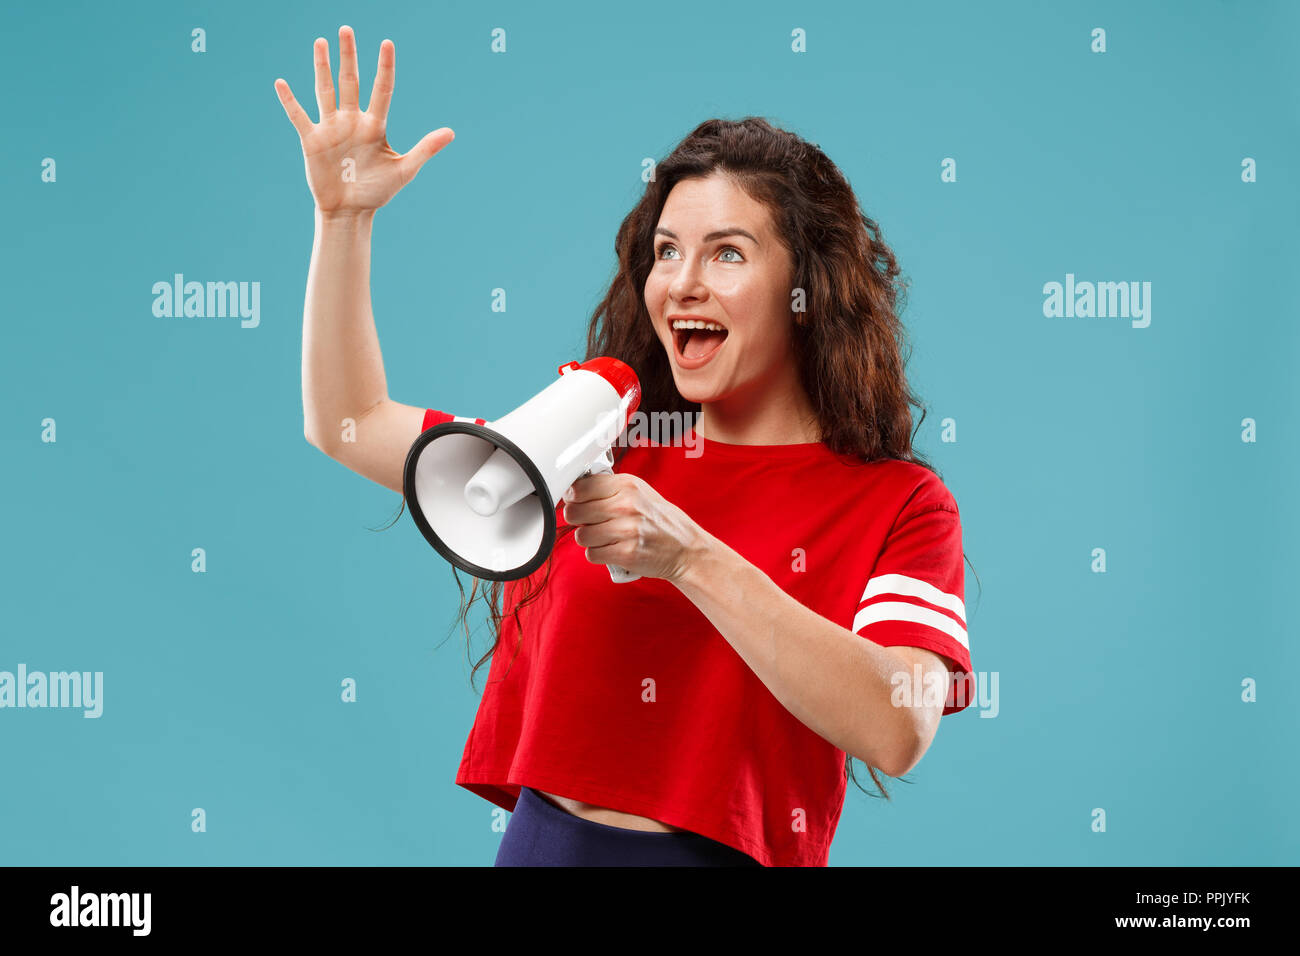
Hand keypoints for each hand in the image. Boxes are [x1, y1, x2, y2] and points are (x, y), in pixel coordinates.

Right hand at [274, 25, 453, 214]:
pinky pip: (298, 116)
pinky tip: (281, 82)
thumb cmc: (378, 192)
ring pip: (326, 90)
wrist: (350, 212)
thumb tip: (452, 132)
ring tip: (321, 42)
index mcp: (375, 125)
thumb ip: (425, 149)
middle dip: (349, 56)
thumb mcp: (404, 170)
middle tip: (347, 29)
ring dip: (322, 67)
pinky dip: (289, 101)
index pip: (382, 89)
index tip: (387, 43)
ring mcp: (331, 128)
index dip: (385, 67)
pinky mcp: (312, 140)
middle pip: (351, 82)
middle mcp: (352, 120)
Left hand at [562, 472, 707, 583]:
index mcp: (627, 485)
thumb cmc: (661, 521)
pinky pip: (592, 554)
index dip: (573, 497)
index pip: (579, 488)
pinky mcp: (625, 553)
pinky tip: (612, 549)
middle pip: (574, 512)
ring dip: (589, 539)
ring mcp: (626, 530)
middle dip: (578, 520)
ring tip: (606, 537)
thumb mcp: (639, 493)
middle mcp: (626, 505)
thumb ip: (609, 489)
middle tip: (591, 522)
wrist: (686, 549)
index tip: (576, 502)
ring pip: (581, 535)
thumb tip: (573, 492)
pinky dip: (599, 554)